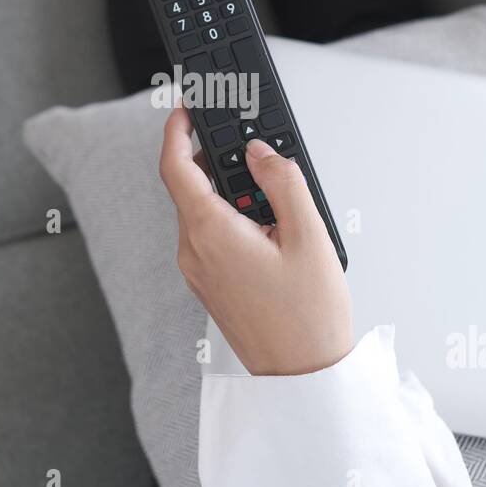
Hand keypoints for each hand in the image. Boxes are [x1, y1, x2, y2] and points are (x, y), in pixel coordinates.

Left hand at [158, 106, 351, 375]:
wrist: (302, 377)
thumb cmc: (308, 318)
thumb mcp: (310, 235)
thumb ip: (282, 181)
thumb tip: (260, 152)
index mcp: (211, 232)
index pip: (176, 167)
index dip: (176, 131)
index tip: (186, 108)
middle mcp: (194, 251)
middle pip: (190, 187)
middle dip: (217, 161)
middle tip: (255, 151)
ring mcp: (199, 271)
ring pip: (202, 212)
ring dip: (229, 193)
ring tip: (276, 199)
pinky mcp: (210, 284)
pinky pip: (211, 236)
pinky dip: (231, 218)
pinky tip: (270, 228)